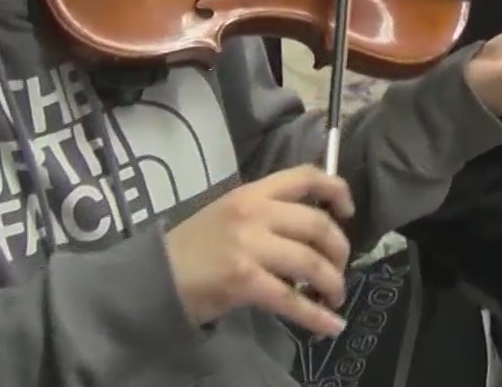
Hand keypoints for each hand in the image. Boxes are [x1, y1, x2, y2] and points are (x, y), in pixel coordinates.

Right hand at [165, 165, 355, 334]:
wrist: (154, 275)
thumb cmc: (193, 247)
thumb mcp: (230, 214)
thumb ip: (268, 215)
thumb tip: (312, 235)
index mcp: (252, 192)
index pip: (306, 176)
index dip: (337, 190)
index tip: (348, 211)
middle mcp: (254, 213)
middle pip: (318, 225)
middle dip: (340, 251)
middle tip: (341, 270)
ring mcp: (249, 246)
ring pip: (311, 262)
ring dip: (333, 283)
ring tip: (336, 297)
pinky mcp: (243, 280)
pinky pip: (291, 300)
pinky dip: (317, 315)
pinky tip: (332, 325)